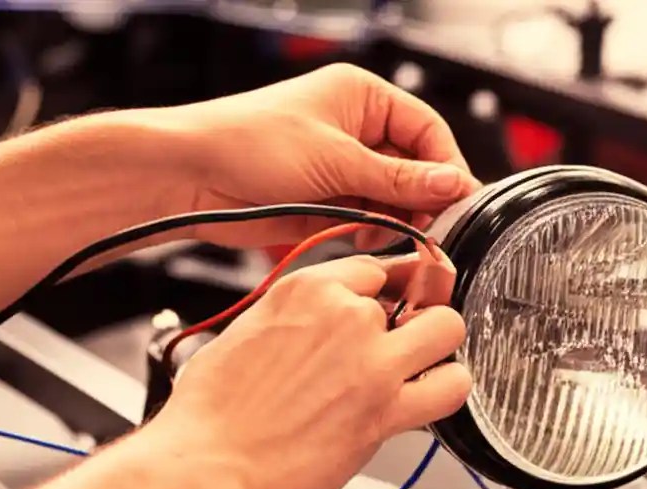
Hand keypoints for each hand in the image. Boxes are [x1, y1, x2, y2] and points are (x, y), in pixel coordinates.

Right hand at [147, 254, 469, 488]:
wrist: (209, 464)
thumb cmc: (212, 410)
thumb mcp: (247, 329)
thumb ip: (297, 317)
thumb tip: (316, 325)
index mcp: (307, 288)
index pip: (373, 267)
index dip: (381, 292)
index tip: (382, 307)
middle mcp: (346, 315)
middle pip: (418, 291)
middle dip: (414, 314)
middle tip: (399, 341)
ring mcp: (372, 361)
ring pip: (446, 328)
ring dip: (437, 346)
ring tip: (419, 366)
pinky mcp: (387, 410)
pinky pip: (451, 386)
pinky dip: (447, 389)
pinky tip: (428, 397)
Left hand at [153, 63, 481, 249]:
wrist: (190, 176)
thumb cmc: (246, 143)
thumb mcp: (336, 160)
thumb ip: (399, 179)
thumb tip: (452, 184)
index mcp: (362, 97)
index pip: (427, 129)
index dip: (445, 165)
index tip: (456, 199)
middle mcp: (356, 129)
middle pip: (414, 167)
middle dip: (420, 197)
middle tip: (426, 224)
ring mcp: (341, 166)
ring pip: (393, 197)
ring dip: (395, 216)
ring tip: (385, 229)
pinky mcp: (327, 200)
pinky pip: (368, 216)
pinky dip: (372, 228)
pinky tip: (362, 233)